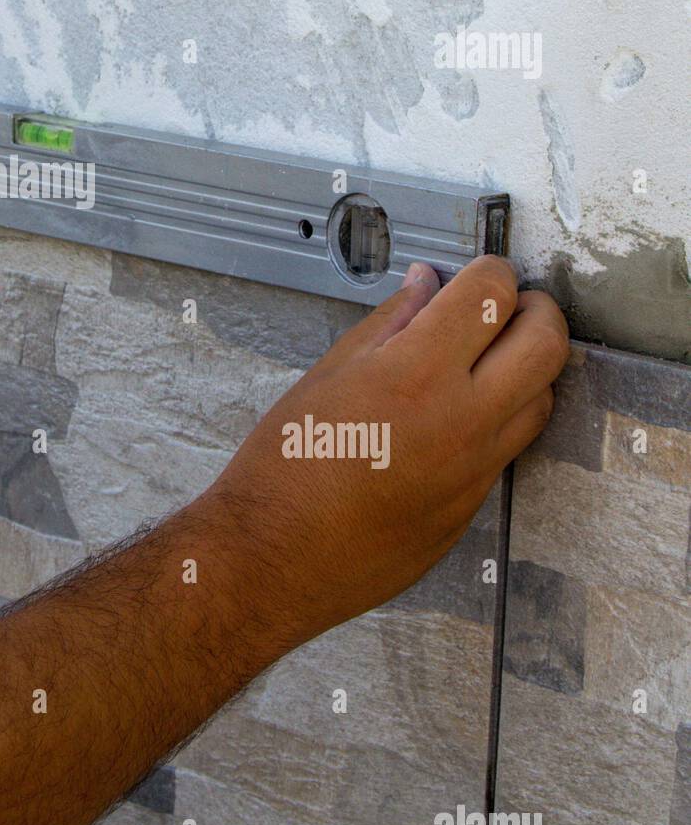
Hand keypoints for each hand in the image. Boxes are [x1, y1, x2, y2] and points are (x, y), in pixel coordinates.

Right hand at [212, 255, 569, 641]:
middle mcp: (461, 418)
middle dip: (537, 309)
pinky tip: (461, 410)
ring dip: (529, 366)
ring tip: (489, 357)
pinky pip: (511, 446)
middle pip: (547, 344)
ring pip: (543, 399)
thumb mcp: (326, 375)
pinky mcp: (474, 505)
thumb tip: (423, 287)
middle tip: (510, 303)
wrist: (276, 555)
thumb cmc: (284, 467)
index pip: (491, 296)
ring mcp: (475, 467)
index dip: (492, 270)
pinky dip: (502, 415)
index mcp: (415, 372)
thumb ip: (387, 325)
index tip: (482, 269)